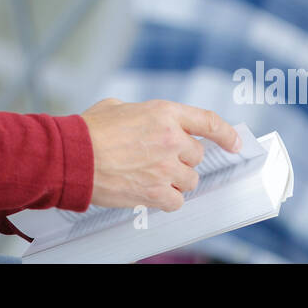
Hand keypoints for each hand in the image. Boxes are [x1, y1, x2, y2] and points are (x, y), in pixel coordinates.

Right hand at [79, 98, 239, 212]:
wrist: (73, 156)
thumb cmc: (88, 131)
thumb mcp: (117, 106)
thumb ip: (142, 113)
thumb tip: (148, 122)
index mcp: (164, 113)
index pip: (208, 121)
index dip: (226, 134)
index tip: (234, 143)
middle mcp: (171, 139)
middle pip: (196, 156)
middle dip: (181, 159)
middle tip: (157, 160)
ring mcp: (165, 167)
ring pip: (189, 180)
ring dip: (174, 180)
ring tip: (150, 176)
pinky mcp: (156, 192)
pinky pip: (176, 201)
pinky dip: (166, 199)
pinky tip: (149, 193)